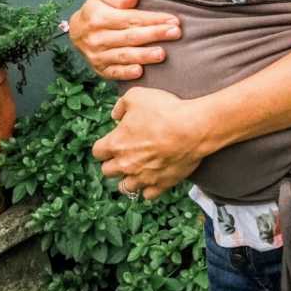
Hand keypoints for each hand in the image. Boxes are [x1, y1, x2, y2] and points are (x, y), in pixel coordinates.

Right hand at [68, 0, 180, 80]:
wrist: (76, 30)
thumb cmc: (96, 9)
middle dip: (155, 34)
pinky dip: (126, 73)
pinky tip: (140, 72)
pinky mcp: (99, 69)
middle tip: (176, 33)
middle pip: (131, 36)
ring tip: (162, 54)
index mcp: (99, 17)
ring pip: (124, 55)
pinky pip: (113, 72)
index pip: (131, 18)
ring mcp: (97, 55)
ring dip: (144, 55)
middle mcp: (97, 37)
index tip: (173, 20)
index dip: (153, 19)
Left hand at [92, 87, 211, 199]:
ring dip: (127, 179)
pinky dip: (148, 188)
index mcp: (116, 143)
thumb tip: (115, 115)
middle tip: (124, 154)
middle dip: (113, 163)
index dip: (104, 146)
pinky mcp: (161, 184)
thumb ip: (121, 105)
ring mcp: (143, 177)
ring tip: (135, 170)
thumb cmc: (164, 110)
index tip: (113, 141)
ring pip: (125, 187)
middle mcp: (125, 164)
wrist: (192, 128)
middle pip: (108, 171)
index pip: (98, 152)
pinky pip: (147, 195)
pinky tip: (152, 179)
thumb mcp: (137, 96)